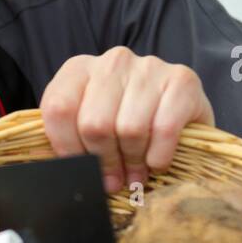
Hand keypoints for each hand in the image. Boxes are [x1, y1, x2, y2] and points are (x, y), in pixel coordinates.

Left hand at [39, 47, 214, 191]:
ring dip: (132, 162)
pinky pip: (164, 130)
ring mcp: (148, 67)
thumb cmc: (125, 120)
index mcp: (79, 69)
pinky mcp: (182, 80)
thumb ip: (73, 139)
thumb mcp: (90, 123)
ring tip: (135, 175)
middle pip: (94, 124)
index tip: (81, 170)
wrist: (180, 110)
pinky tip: (157, 162)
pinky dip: (159, 156)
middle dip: (104, 161)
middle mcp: (112, 62)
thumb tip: (68, 176)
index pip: (59, 108)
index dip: (68, 148)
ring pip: (129, 130)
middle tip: (113, 180)